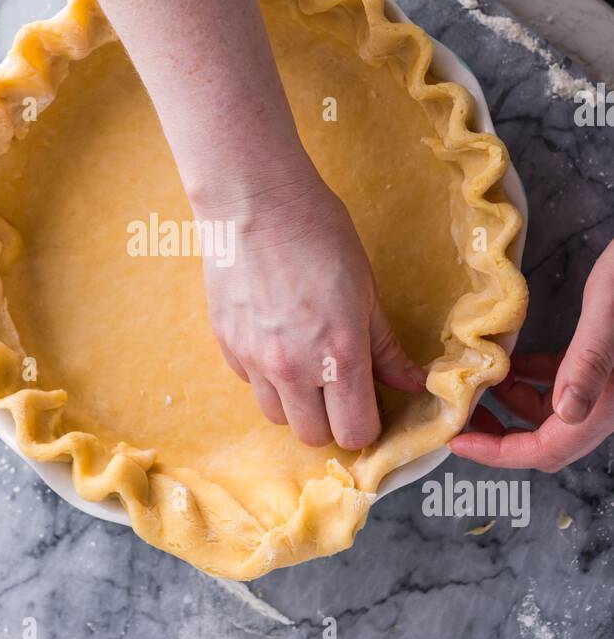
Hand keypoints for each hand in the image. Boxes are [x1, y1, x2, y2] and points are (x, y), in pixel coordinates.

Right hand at [196, 162, 426, 448]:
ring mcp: (255, 359)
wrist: (256, 202)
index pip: (355, 431)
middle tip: (337, 390)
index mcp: (340, 355)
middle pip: (313, 436)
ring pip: (277, 417)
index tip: (368, 405)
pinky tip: (275, 339)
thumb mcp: (366, 290)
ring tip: (304, 367)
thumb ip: (384, 347)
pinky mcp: (227, 345)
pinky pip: (249, 383)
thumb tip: (411, 383)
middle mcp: (295, 368)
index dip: (366, 424)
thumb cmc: (320, 234)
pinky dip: (265, 375)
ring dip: (295, 403)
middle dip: (330, 421)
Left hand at [451, 240, 613, 470]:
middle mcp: (606, 404)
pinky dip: (533, 382)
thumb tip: (567, 412)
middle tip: (461, 419)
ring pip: (552, 417)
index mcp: (607, 402)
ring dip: (513, 407)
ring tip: (479, 384)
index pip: (546, 449)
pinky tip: (512, 364)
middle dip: (500, 437)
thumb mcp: (609, 312)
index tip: (457, 441)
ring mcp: (605, 387)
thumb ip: (590, 361)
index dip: (498, 453)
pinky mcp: (602, 366)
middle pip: (547, 443)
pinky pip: (562, 389)